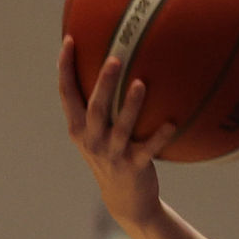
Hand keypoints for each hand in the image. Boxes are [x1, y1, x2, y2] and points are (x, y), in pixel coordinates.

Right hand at [58, 35, 175, 227]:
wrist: (125, 198)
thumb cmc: (112, 154)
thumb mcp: (99, 131)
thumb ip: (99, 103)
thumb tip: (113, 62)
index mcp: (78, 127)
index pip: (66, 94)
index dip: (65, 68)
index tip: (69, 40)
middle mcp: (91, 139)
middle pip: (94, 107)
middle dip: (103, 83)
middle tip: (115, 58)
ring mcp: (112, 154)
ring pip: (120, 127)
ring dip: (131, 106)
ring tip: (142, 83)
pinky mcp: (134, 166)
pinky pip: (148, 149)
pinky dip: (159, 136)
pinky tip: (173, 123)